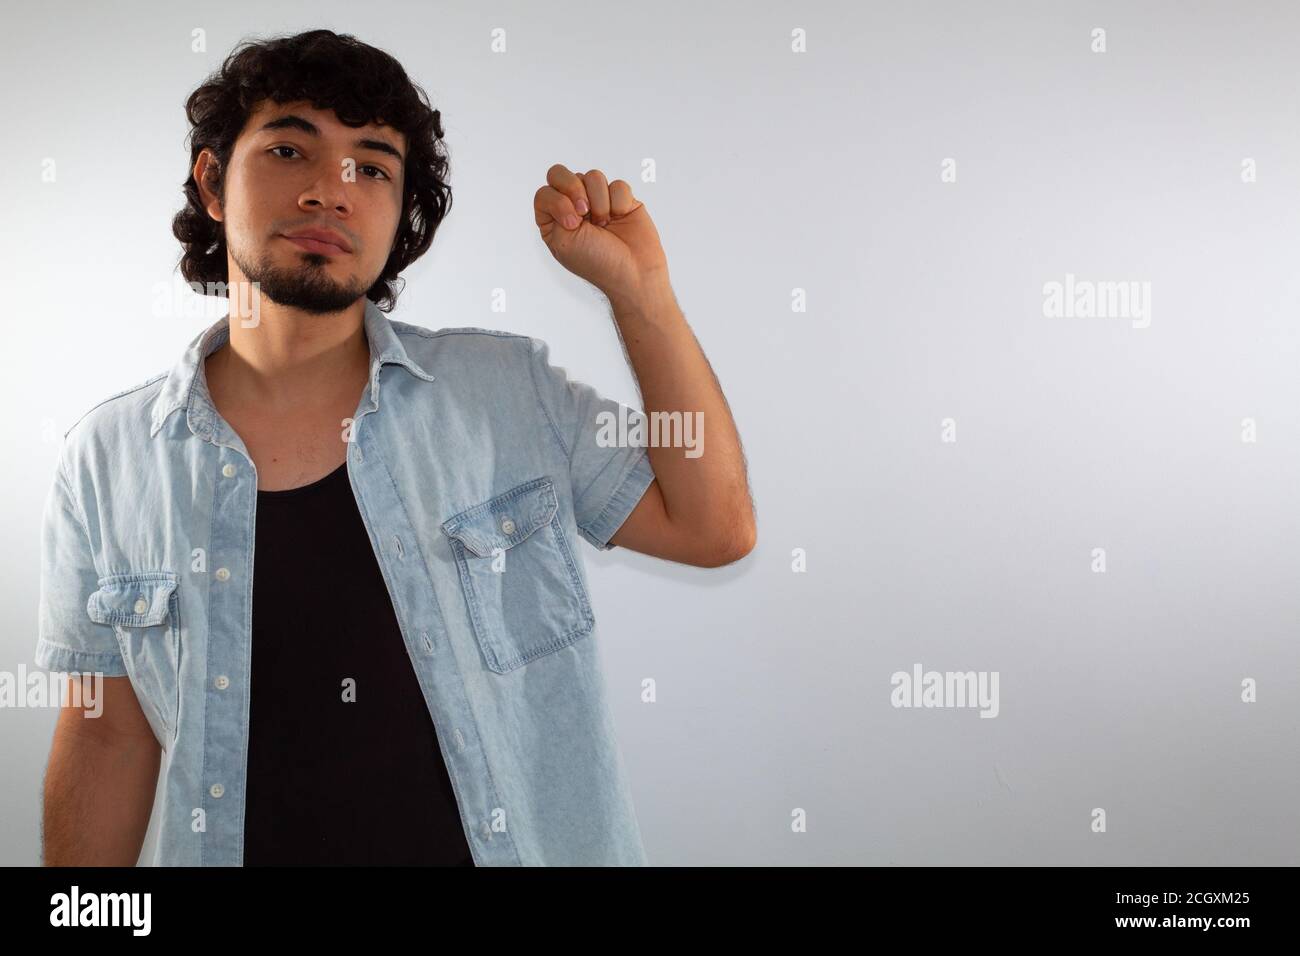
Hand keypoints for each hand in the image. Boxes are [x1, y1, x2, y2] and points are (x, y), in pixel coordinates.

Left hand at [534, 164, 669, 304]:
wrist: (632, 272)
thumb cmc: (597, 262)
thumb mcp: (561, 240)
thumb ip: (552, 208)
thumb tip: (573, 184)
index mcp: (555, 219)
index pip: (545, 192)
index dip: (558, 202)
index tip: (573, 224)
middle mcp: (574, 207)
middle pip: (562, 174)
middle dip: (574, 189)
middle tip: (585, 213)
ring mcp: (598, 201)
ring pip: (593, 176)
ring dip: (600, 203)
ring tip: (605, 224)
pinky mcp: (621, 199)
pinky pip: (618, 185)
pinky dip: (620, 203)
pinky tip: (621, 219)